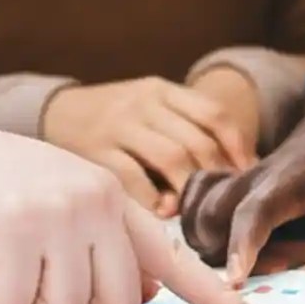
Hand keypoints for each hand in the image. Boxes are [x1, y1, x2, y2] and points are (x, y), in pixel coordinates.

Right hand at [0, 87, 263, 303]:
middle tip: (21, 270)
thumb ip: (98, 239)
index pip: (172, 255)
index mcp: (109, 196)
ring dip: (15, 297)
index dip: (213, 295)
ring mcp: (60, 214)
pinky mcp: (18, 231)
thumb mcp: (51, 199)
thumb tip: (145, 288)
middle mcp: (96, 201)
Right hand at [42, 77, 255, 215]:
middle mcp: (144, 103)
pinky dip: (154, 200)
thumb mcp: (150, 108)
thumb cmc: (116, 119)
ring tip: (198, 212)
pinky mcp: (96, 151)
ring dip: (190, 190)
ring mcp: (119, 126)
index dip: (238, 147)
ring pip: (172, 158)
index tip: (248, 175)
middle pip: (197, 141)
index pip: (214, 114)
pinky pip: (134, 178)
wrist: (55, 111)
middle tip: (224, 203)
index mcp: (163, 90)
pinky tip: (163, 213)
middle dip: (216, 177)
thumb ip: (185, 129)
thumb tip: (241, 166)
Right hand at [180, 111, 304, 285]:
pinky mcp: (218, 186)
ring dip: (218, 248)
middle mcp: (249, 178)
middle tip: (298, 255)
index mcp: (286, 176)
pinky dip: (193, 224)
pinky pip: (187, 205)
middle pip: (214, 221)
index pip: (255, 210)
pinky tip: (224, 238)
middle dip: (236, 255)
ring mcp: (230, 182)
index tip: (235, 279)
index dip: (243, 243)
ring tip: (272, 252)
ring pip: (196, 220)